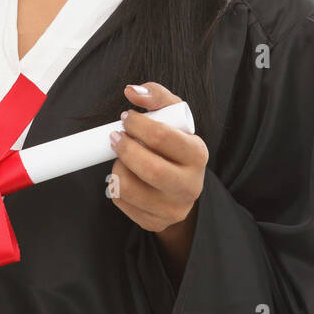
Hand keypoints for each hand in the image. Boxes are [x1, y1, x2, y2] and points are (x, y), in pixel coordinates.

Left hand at [106, 82, 207, 234]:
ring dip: (117, 168)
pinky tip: (126, 177)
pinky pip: (121, 202)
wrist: (181, 184)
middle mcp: (190, 185)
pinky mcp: (155, 222)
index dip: (138, 125)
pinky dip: (114, 186)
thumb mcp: (173, 117)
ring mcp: (174, 208)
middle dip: (126, 149)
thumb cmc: (174, 145)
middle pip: (150, 169)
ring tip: (123, 159)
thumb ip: (156, 97)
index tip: (127, 118)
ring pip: (129, 188)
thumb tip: (132, 91)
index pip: (164, 137)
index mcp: (198, 154)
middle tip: (115, 137)